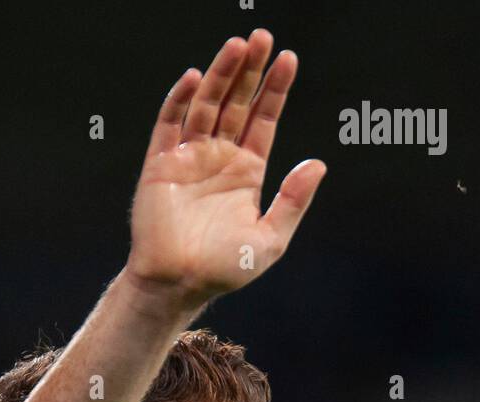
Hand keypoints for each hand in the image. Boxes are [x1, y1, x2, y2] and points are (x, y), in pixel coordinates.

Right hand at [126, 32, 325, 307]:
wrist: (177, 285)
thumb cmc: (223, 270)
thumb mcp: (270, 240)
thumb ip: (293, 201)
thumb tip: (318, 164)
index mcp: (246, 172)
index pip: (263, 120)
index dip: (276, 90)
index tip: (288, 59)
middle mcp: (218, 159)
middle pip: (237, 103)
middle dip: (250, 71)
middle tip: (263, 38)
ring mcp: (188, 158)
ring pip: (206, 105)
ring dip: (220, 74)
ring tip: (237, 46)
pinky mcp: (160, 165)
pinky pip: (169, 124)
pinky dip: (179, 100)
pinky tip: (194, 78)